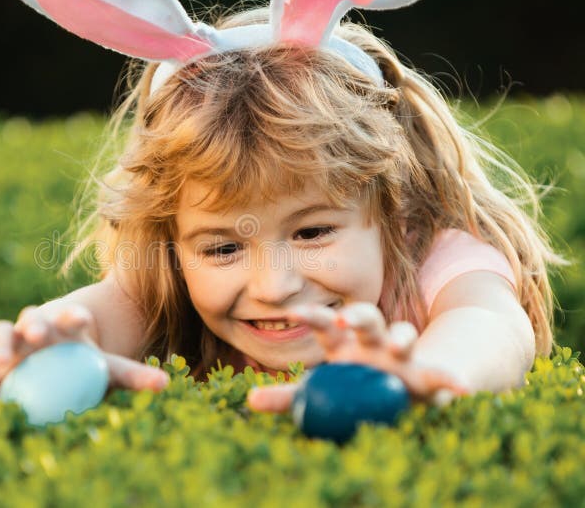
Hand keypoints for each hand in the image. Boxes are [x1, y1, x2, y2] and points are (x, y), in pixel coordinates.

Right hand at [0, 303, 168, 399]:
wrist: (61, 372)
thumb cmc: (87, 367)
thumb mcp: (110, 371)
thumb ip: (134, 376)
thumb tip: (165, 385)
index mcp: (66, 324)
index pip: (70, 315)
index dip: (73, 315)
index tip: (81, 320)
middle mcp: (37, 328)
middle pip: (32, 319)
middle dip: (34, 323)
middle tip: (37, 334)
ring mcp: (13, 343)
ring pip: (2, 335)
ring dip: (1, 345)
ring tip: (3, 362)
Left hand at [246, 302, 468, 412]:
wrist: (402, 385)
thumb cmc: (355, 383)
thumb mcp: (323, 388)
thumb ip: (290, 396)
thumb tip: (250, 402)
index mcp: (344, 343)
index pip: (325, 322)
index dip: (312, 315)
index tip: (294, 312)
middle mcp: (373, 341)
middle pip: (366, 317)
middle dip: (358, 315)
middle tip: (348, 320)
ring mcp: (402, 354)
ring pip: (404, 335)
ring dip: (403, 337)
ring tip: (402, 345)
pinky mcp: (427, 374)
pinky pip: (442, 375)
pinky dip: (452, 380)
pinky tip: (462, 388)